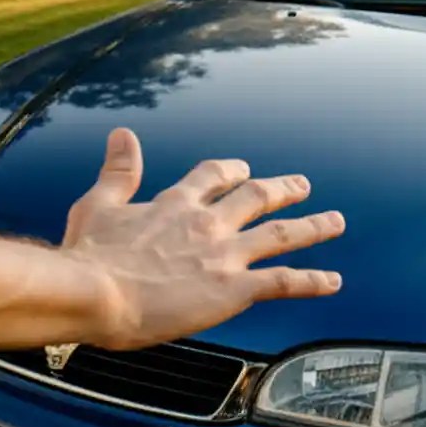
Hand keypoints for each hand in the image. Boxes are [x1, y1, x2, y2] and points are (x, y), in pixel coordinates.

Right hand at [62, 128, 344, 349]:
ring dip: (312, 227)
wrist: (96, 293)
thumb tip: (122, 133)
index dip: (230, 172)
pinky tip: (334, 281)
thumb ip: (118, 171)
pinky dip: (312, 281)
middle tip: (303, 186)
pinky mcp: (235, 289)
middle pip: (255, 198)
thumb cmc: (89, 257)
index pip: (211, 177)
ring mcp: (225, 255)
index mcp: (174, 204)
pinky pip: (284, 282)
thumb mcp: (98, 204)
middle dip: (282, 190)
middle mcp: (207, 223)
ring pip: (281, 234)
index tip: (243, 170)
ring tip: (336, 221)